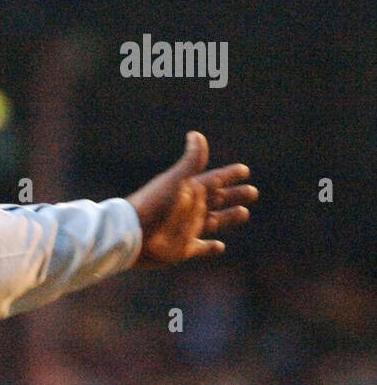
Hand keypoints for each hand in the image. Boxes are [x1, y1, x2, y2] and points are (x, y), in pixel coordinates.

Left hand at [125, 131, 257, 267]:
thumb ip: (191, 162)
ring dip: (228, 217)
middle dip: (234, 195)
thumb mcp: (175, 181)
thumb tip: (196, 135)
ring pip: (213, 222)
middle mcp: (189, 209)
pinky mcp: (182, 249)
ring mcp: (186, 229)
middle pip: (217, 200)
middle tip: (253, 192)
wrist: (132, 233)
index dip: (229, 175)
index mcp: (188, 190)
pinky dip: (211, 248)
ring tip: (244, 212)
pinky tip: (220, 246)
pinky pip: (201, 248)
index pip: (214, 180)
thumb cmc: (153, 205)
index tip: (245, 170)